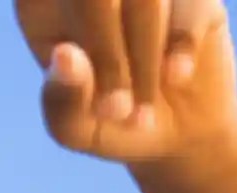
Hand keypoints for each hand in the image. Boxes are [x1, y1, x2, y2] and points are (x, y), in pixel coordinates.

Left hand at [15, 0, 236, 167]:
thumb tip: (65, 55)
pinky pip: (191, 4)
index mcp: (46, 8)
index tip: (71, 78)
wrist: (175, 135)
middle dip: (107, 60)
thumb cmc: (109, 125)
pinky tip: (176, 78)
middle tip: (114, 112)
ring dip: (144, 61)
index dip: (56, 32)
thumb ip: (61, 99)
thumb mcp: (75, 129)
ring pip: (146, 0)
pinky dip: (181, 43)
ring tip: (142, 114)